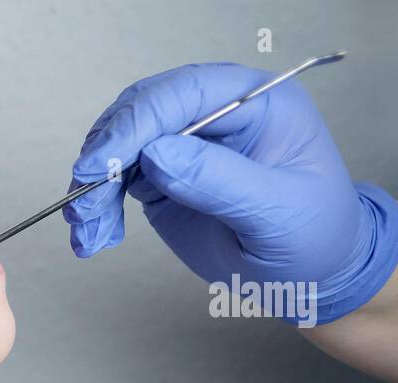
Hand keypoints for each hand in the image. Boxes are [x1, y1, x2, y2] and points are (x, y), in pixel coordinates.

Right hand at [63, 62, 397, 325]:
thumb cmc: (313, 237)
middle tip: (84, 207)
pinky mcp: (163, 176)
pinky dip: (96, 206)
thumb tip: (157, 153)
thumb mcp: (278, 213)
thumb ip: (221, 181)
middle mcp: (216, 114)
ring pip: (118, 145)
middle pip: (140, 113)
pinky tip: (93, 235)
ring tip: (88, 231)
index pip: (183, 93)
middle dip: (103, 158)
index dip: (135, 125)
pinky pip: (115, 178)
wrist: (312, 273)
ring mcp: (186, 143)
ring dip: (92, 188)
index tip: (99, 165)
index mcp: (257, 103)